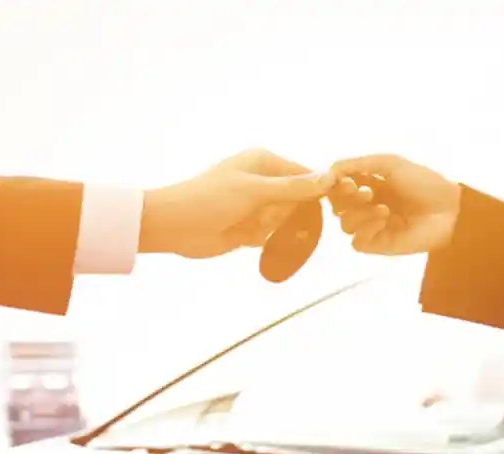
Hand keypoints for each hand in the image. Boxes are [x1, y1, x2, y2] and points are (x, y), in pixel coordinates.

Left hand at [139, 149, 332, 257]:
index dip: (316, 192)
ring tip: (246, 227)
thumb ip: (293, 187)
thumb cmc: (210, 199)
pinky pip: (272, 236)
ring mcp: (257, 205)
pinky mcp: (251, 227)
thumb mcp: (255, 191)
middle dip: (284, 215)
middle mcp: (264, 181)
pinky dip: (262, 240)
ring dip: (270, 229)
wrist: (174, 227)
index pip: (306, 175)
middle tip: (262, 216)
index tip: (323, 207)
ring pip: (286, 222)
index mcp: (265, 162)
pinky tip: (243, 237)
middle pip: (298, 203)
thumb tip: (329, 177)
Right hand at [328, 154, 461, 254]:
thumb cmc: (425, 181)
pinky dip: (366, 230)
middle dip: (346, 198)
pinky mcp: (381, 245)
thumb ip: (357, 163)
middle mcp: (369, 206)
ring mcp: (374, 227)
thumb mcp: (389, 163)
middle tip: (366, 192)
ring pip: (345, 225)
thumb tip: (327, 171)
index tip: (347, 180)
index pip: (338, 188)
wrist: (450, 208)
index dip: (336, 185)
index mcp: (370, 185)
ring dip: (359, 214)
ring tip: (383, 208)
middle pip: (336, 207)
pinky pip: (357, 243)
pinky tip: (385, 220)